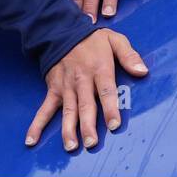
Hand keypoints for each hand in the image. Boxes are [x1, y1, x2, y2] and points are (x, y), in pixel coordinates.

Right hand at [25, 29, 148, 150]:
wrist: (61, 30)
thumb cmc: (92, 39)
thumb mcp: (114, 40)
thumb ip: (129, 55)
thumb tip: (143, 71)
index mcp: (99, 69)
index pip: (106, 91)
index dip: (110, 108)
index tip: (114, 125)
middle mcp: (81, 80)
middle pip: (85, 105)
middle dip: (88, 125)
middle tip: (91, 143)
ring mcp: (66, 87)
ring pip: (68, 110)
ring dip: (68, 129)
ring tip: (71, 146)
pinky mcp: (53, 89)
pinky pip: (45, 109)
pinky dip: (38, 124)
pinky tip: (32, 139)